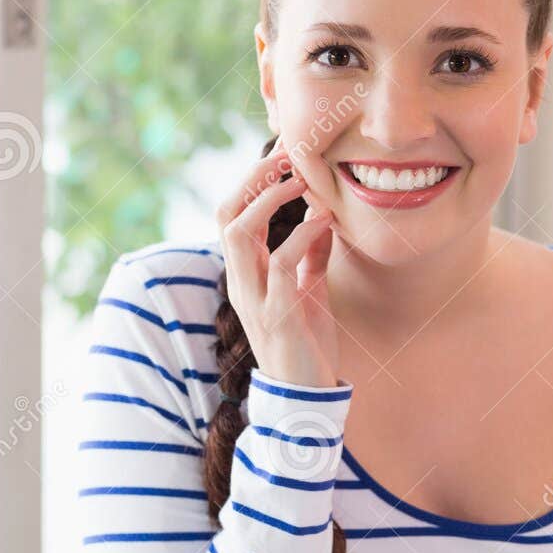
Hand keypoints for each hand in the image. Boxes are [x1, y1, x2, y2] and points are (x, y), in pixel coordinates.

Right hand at [214, 141, 341, 389]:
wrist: (309, 397)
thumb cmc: (308, 345)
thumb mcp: (310, 290)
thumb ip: (310, 255)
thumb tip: (322, 215)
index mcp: (246, 275)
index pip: (231, 215)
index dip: (252, 181)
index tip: (285, 156)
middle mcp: (242, 283)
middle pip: (227, 215)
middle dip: (254, 179)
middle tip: (288, 155)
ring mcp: (255, 299)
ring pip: (240, 233)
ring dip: (271, 200)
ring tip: (302, 181)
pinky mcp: (277, 315)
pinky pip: (281, 264)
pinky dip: (302, 235)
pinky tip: (325, 220)